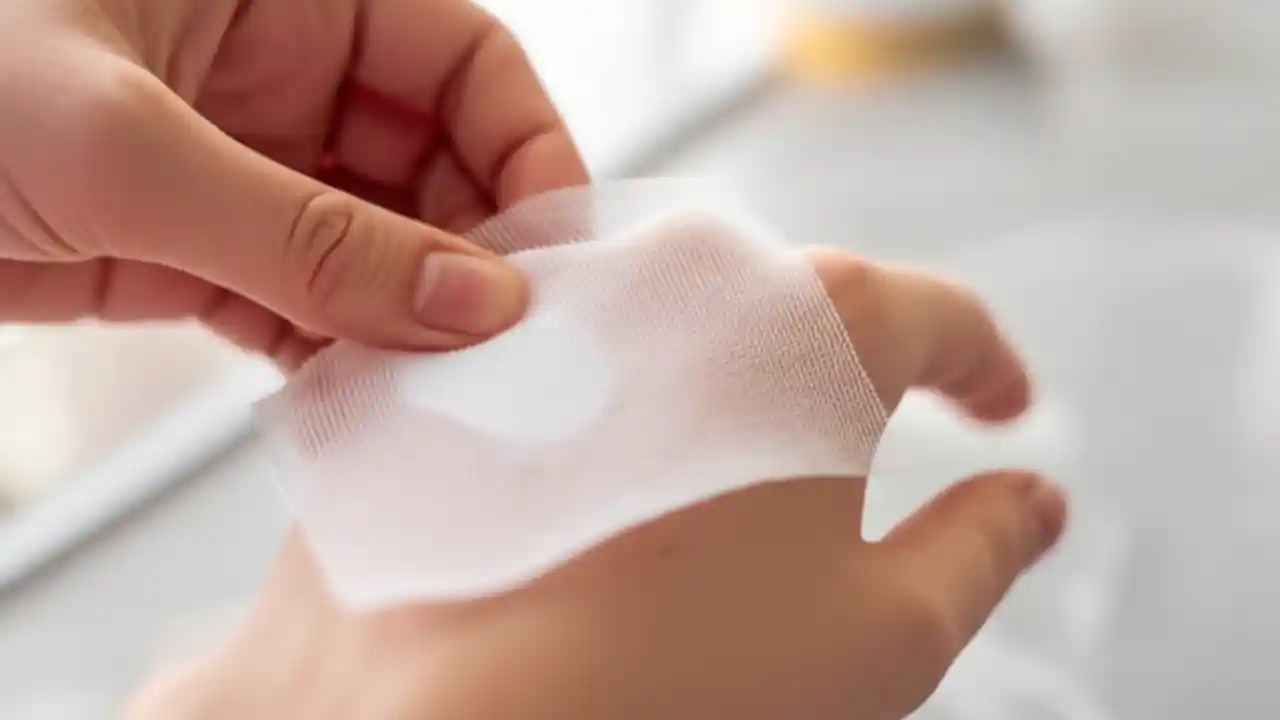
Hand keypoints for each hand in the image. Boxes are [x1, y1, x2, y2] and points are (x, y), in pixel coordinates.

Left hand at [0, 0, 585, 365]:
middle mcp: (280, 69)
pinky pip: (305, 300)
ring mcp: (242, 164)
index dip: (525, 148)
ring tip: (435, 386)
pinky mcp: (198, 248)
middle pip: (434, 162)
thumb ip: (310, 234)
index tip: (553, 251)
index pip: (465, 59)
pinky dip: (337, 351)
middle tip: (501, 343)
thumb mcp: (125, 146)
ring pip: (376, 242)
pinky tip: (358, 397)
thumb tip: (469, 300)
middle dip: (471, 250)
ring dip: (408, 315)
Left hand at [125, 248, 1067, 719]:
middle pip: (789, 313)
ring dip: (701, 396)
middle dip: (835, 382)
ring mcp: (542, 310)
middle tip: (847, 469)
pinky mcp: (449, 360)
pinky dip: (591, 417)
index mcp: (799, 323)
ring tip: (699, 505)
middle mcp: (664, 278)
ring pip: (661, 331)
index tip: (1001, 405)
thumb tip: (1032, 499)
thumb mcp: (880, 637)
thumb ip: (981, 547)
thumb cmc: (675, 692)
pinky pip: (551, 367)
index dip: (985, 365)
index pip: (933, 317)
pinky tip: (581, 507)